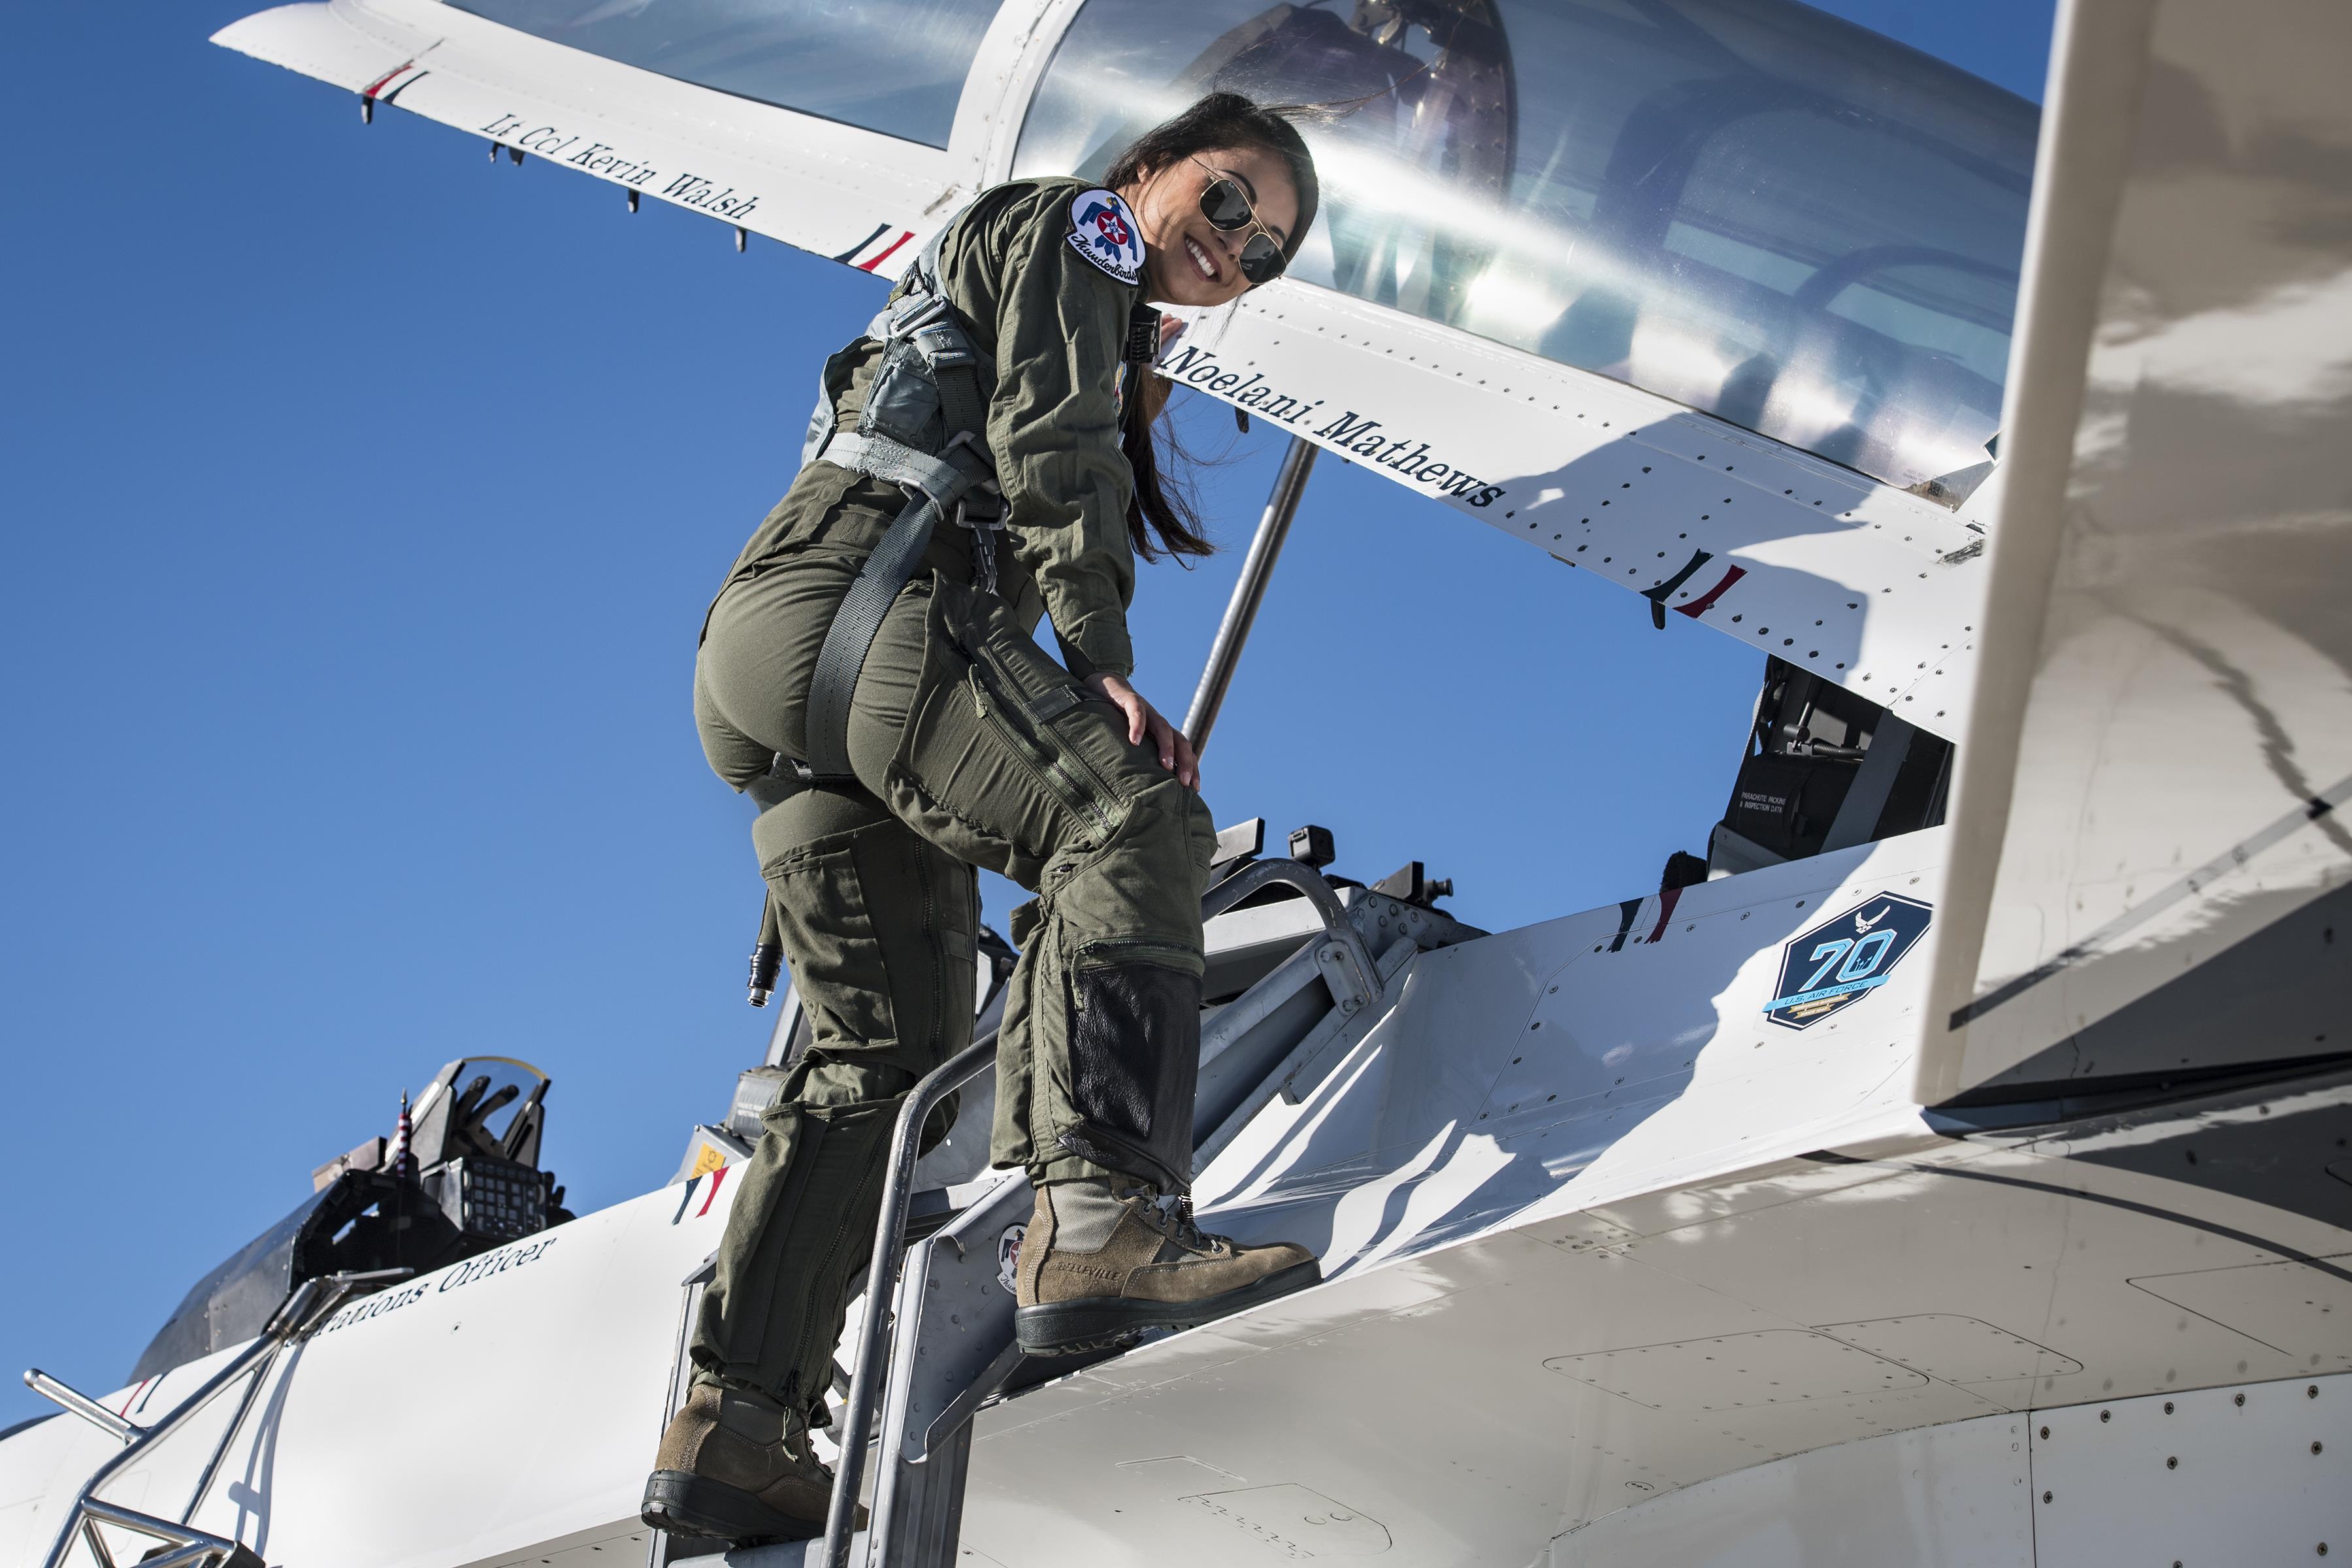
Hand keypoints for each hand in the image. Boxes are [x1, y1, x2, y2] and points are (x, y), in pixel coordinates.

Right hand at [1086, 672, 1199, 788]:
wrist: (1104, 685)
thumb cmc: (1116, 720)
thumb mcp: (1129, 742)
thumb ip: (1137, 760)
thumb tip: (1138, 791)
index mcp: (1161, 734)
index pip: (1183, 751)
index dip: (1191, 767)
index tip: (1194, 789)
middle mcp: (1157, 723)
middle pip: (1180, 741)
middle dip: (1185, 762)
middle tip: (1184, 783)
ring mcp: (1146, 710)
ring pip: (1163, 728)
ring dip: (1167, 747)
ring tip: (1166, 766)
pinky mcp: (1129, 699)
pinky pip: (1136, 712)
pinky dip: (1137, 726)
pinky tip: (1134, 741)